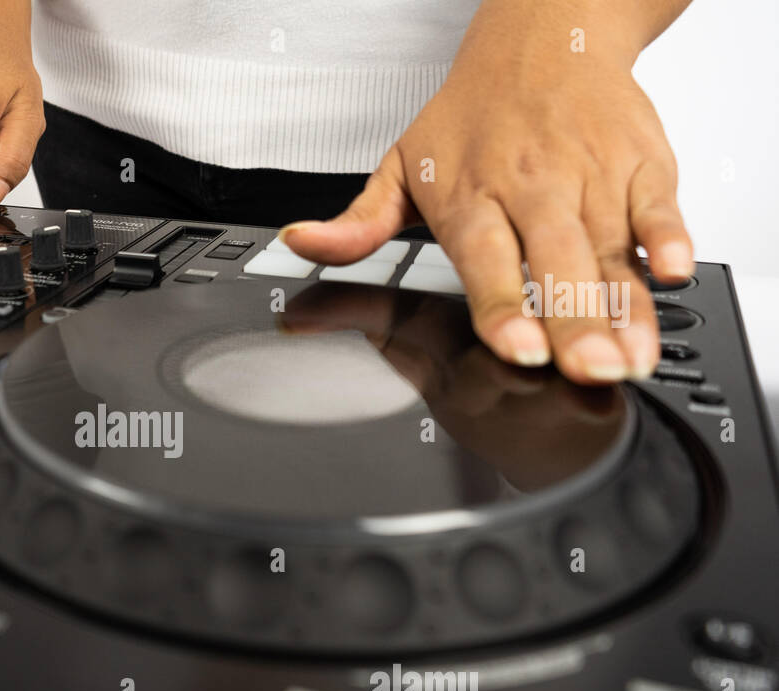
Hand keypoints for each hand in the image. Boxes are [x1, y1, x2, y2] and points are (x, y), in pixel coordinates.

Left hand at [281, 16, 691, 384]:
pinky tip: (672, 274)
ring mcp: (589, 174)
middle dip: (574, 323)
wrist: (544, 33)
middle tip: (588, 372)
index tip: (520, 349)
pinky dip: (669, 237)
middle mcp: (531, 186)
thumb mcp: (401, 165)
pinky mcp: (639, 160)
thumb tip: (302, 243)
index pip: (486, 261)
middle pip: (555, 264)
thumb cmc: (472, 115)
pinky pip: (659, 204)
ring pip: (610, 249)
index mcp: (470, 195)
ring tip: (631, 356)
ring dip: (624, 306)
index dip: (504, 308)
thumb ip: (358, 222)